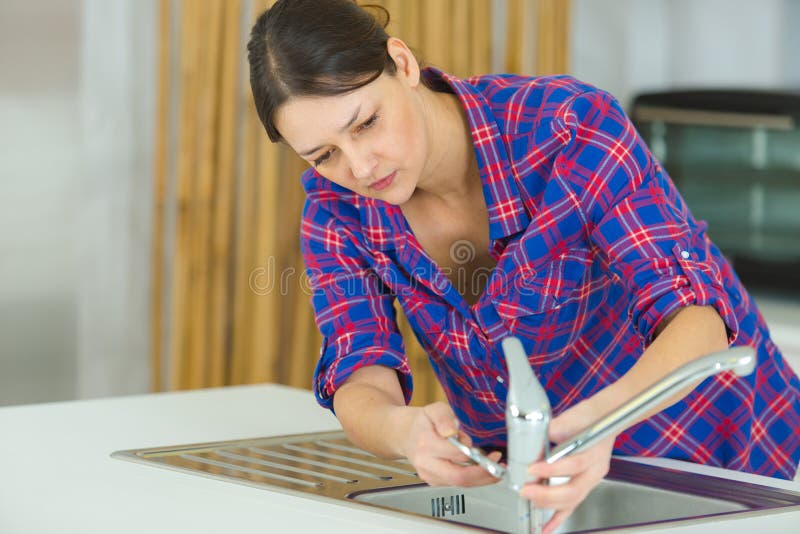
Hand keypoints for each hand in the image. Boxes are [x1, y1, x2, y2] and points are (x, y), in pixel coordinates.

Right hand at [399, 402, 502, 486]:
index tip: (492, 453)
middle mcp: (426, 463)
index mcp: (426, 444)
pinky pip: (456, 484)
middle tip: (499, 468)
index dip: (478, 455)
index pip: (457, 455)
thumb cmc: (422, 422)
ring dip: (481, 479)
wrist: (405, 434)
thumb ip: (444, 418)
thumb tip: (451, 431)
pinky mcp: (433, 481)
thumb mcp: (434, 409)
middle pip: (459, 478)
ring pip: (459, 484)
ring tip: (495, 470)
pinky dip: (472, 479)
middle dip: (484, 475)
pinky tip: (480, 471)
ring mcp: (429, 475)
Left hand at [521, 400, 615, 533]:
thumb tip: (527, 448)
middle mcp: (595, 468)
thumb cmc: (585, 417)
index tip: (532, 467)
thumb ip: (548, 435)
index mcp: (593, 450)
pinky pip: (571, 505)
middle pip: (574, 489)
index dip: (552, 468)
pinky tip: (546, 527)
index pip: (574, 463)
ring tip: (530, 499)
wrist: (602, 417)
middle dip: (547, 494)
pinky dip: (558, 518)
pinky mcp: (585, 485)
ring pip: (573, 500)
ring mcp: (592, 479)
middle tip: (526, 490)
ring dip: (549, 504)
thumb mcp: (566, 420)